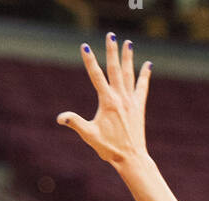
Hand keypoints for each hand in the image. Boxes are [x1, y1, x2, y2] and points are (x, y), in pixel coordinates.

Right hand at [57, 35, 150, 168]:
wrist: (131, 157)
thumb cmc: (109, 148)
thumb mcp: (89, 136)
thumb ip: (75, 123)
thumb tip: (60, 118)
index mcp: (107, 102)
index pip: (96, 76)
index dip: (90, 61)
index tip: (85, 46)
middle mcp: (120, 97)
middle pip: (115, 69)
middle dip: (112, 51)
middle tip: (111, 36)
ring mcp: (131, 100)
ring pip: (129, 74)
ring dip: (128, 57)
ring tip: (128, 43)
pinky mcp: (138, 106)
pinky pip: (142, 87)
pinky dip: (144, 75)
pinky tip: (148, 65)